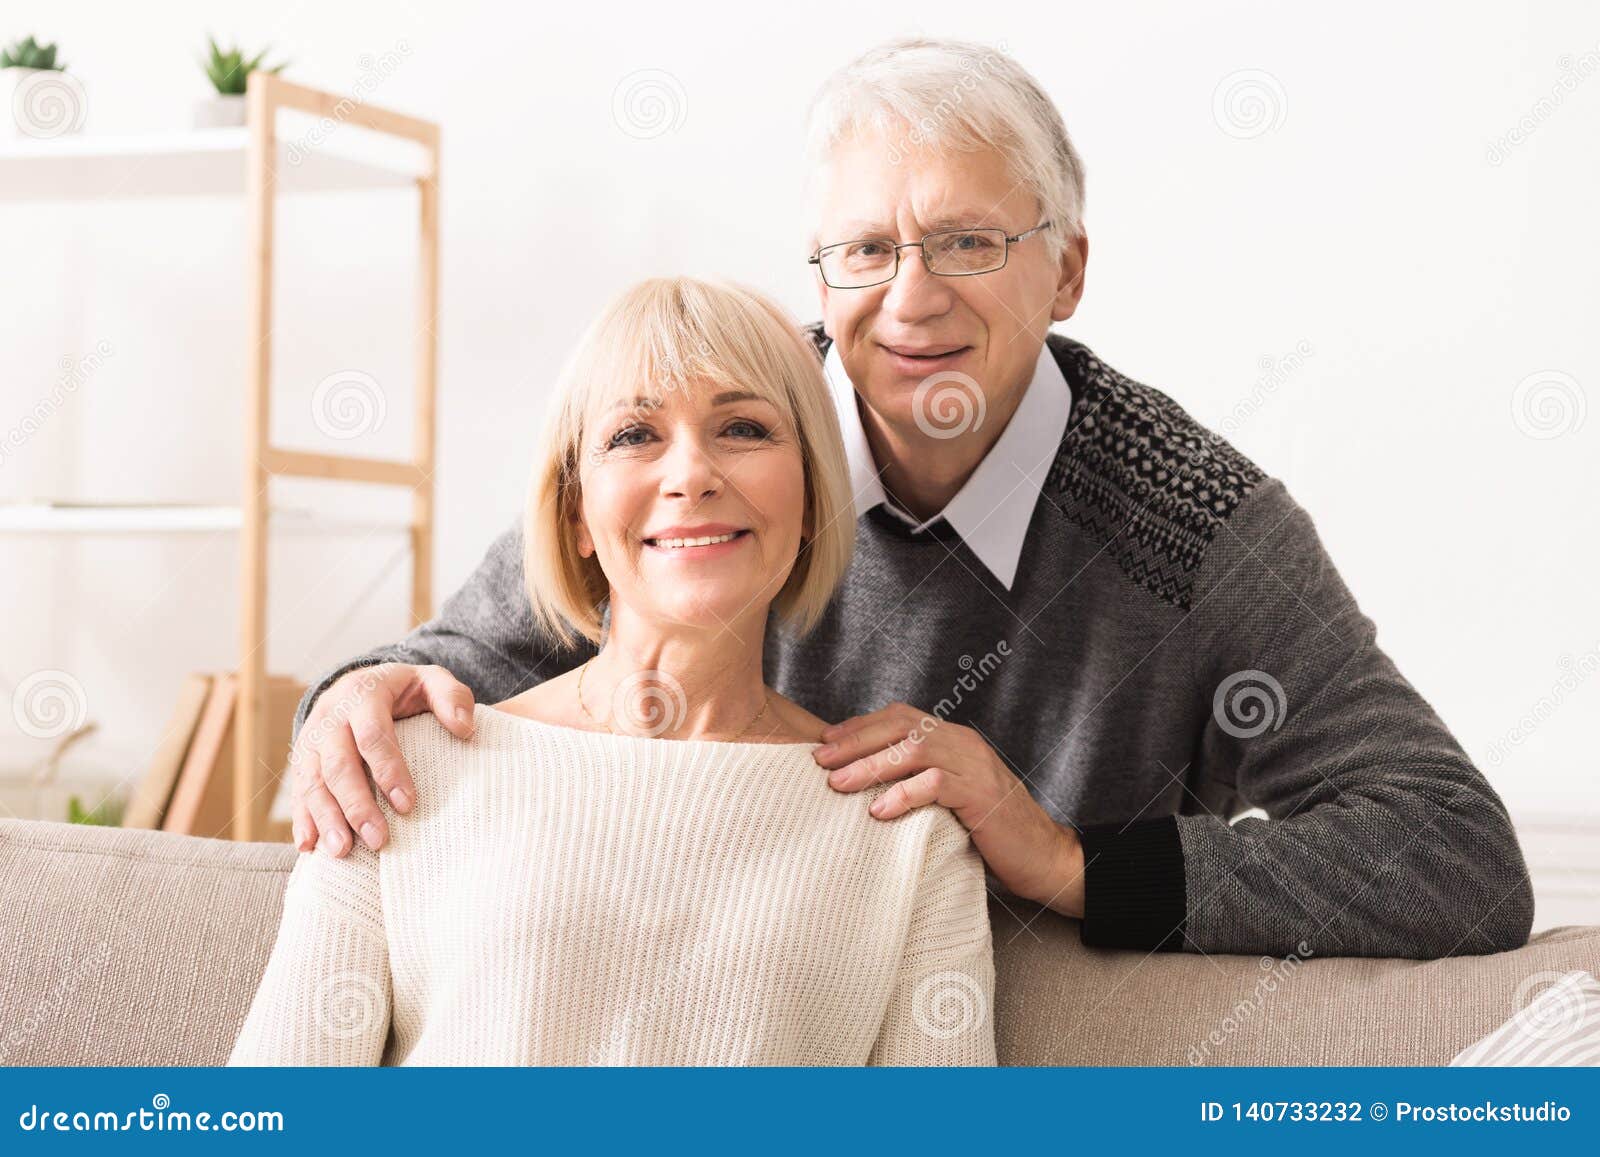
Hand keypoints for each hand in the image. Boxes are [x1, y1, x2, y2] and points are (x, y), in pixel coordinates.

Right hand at [290, 663, 475, 856]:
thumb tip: (465, 728)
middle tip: (378, 840)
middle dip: (356, 805)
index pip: (373, 736)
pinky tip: (308, 847)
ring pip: (312, 780)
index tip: (408, 805)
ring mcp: (311, 738)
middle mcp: (331, 716)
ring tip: (342, 851)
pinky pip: (297, 790)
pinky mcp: (301, 758)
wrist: (359, 684)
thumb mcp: (431, 681)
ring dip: (326, 818)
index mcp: (364, 694)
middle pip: (338, 764)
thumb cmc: (404, 690)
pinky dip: (302, 819)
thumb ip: (451, 698)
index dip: (389, 770)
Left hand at [813, 702, 1085, 917]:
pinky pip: (937, 785)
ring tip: (838, 784)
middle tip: (818, 760)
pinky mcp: (982, 795)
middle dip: (855, 741)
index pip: (900, 717)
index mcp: (954, 739)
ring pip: (914, 750)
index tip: (824, 740)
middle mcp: (963, 743)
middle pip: (901, 727)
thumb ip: (918, 781)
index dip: (860, 725)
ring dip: (870, 765)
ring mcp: (975, 766)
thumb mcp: (950, 798)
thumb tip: (865, 784)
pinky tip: (878, 811)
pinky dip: (903, 794)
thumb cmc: (990, 832)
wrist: (1044, 856)